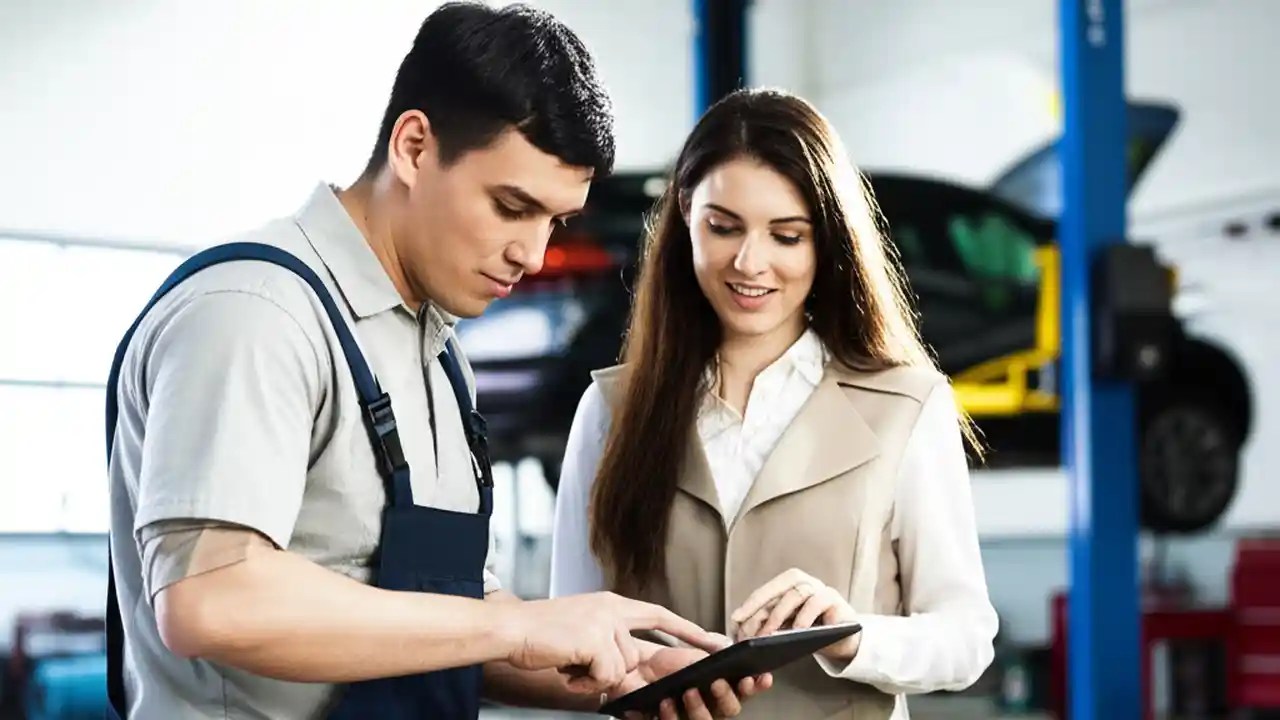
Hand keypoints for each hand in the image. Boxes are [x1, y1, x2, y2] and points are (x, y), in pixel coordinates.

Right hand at [501, 592, 721, 693]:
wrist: (511, 629)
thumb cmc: (540, 634)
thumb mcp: (580, 626)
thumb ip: (604, 637)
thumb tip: (620, 665)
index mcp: (611, 603)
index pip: (658, 614)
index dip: (686, 629)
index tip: (713, 640)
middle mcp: (612, 609)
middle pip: (634, 656)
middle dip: (608, 671)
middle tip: (577, 667)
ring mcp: (605, 623)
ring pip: (619, 669)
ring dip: (592, 676)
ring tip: (567, 663)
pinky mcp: (596, 639)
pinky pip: (606, 675)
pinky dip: (585, 681)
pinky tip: (567, 668)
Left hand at [611, 645, 772, 718]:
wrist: (624, 669)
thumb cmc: (656, 664)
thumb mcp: (683, 654)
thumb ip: (707, 653)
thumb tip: (727, 647)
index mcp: (715, 686)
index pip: (742, 690)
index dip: (754, 686)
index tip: (760, 677)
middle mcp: (706, 705)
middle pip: (729, 711)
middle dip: (726, 697)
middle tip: (716, 683)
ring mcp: (687, 717)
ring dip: (699, 709)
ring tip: (688, 692)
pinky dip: (672, 717)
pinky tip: (664, 703)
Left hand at [730, 568, 859, 661]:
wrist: (843, 640)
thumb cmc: (811, 630)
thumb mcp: (786, 626)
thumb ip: (768, 623)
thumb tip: (740, 631)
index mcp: (789, 585)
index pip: (766, 591)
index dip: (750, 605)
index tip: (735, 620)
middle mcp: (805, 582)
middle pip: (779, 590)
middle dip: (762, 612)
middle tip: (751, 633)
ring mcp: (821, 589)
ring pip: (797, 594)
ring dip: (781, 614)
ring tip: (771, 635)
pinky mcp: (836, 601)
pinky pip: (818, 603)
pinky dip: (806, 616)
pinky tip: (797, 630)